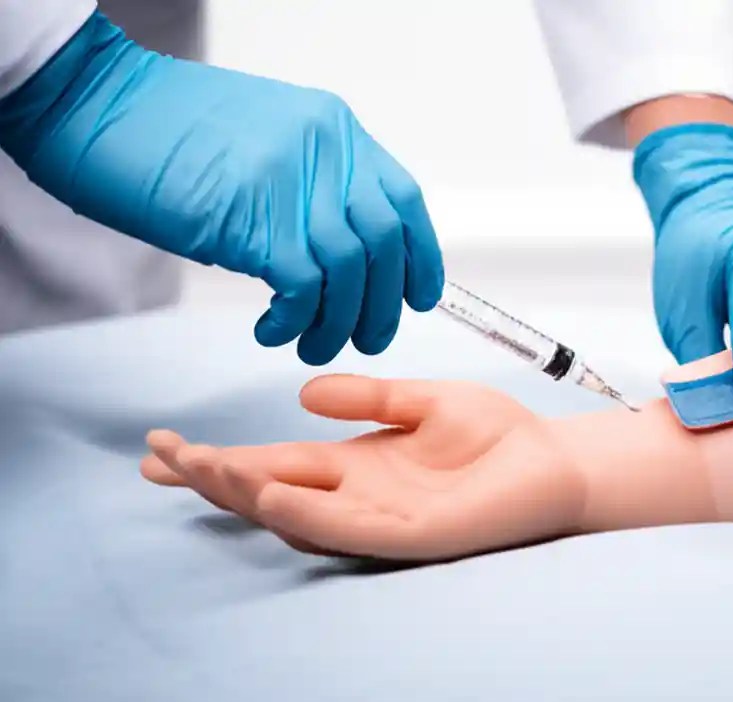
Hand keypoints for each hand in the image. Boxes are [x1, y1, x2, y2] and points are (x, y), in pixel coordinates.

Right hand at [0, 13, 442, 364]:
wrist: (95, 106)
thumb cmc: (169, 131)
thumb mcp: (269, 140)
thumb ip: (315, 182)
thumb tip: (348, 247)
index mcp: (335, 128)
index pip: (403, 201)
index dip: (418, 258)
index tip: (417, 298)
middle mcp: (324, 150)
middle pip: (384, 243)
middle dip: (381, 304)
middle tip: (366, 339)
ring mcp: (289, 182)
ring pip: (348, 272)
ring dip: (338, 323)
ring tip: (313, 345)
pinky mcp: (252, 219)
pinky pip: (303, 287)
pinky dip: (296, 321)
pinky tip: (275, 331)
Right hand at [140, 375, 586, 560]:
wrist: (556, 461)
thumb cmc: (497, 436)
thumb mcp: (423, 401)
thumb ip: (368, 397)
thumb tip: (304, 391)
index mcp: (355, 464)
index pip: (273, 461)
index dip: (219, 456)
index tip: (162, 445)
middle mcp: (359, 495)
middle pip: (269, 490)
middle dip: (212, 476)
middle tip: (156, 458)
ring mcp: (383, 518)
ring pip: (297, 513)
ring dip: (246, 492)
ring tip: (201, 468)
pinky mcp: (414, 534)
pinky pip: (349, 528)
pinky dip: (305, 512)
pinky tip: (269, 493)